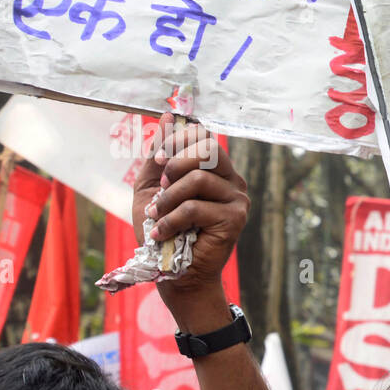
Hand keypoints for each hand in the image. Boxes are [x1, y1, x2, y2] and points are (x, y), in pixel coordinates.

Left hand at [132, 113, 248, 321]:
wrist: (173, 271)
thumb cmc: (163, 231)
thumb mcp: (152, 188)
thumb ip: (158, 156)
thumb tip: (166, 118)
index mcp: (216, 169)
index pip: (203, 135)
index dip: (177, 141)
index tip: (158, 162)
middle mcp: (232, 180)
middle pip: (207, 148)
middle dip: (175, 163)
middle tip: (161, 186)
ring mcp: (237, 199)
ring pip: (199, 178)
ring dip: (169, 198)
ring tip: (158, 215)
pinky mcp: (235, 219)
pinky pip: (197, 206)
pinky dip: (172, 219)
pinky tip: (163, 231)